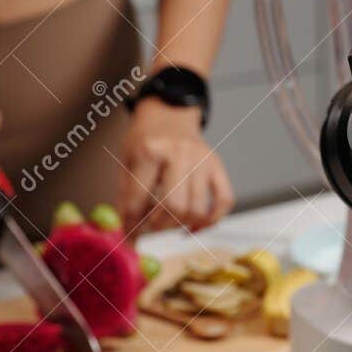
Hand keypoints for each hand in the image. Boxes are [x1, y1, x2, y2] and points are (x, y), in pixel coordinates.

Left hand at [115, 99, 234, 232]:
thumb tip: (129, 230)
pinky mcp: (217, 165)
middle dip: (159, 226)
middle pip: (174, 206)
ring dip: (180, 225)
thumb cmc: (145, 139)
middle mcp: (180, 154)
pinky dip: (211, 219)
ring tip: (168, 223)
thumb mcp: (127, 161)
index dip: (131, 224)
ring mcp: (202, 159)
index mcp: (150, 151)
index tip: (129, 238)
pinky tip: (195, 226)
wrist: (169, 113)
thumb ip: (127, 196)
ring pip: (197, 208)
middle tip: (150, 227)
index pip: (139, 199)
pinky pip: (224, 200)